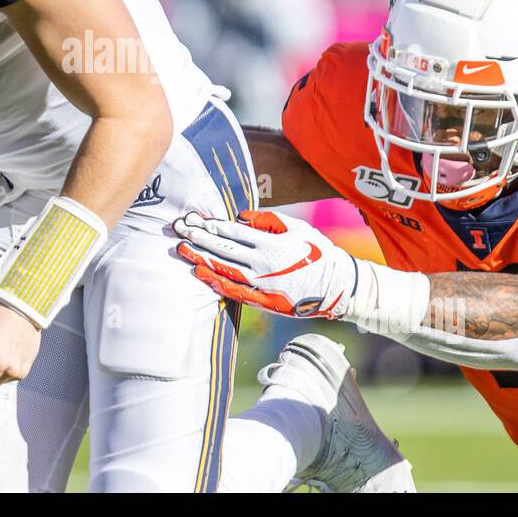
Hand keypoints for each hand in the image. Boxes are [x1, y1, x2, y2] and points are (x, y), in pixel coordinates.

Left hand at [173, 209, 358, 318]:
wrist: (339, 286)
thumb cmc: (318, 253)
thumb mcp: (298, 228)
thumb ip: (268, 220)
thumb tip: (242, 216)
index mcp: (271, 243)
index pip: (233, 233)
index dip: (211, 226)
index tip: (194, 220)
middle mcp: (263, 263)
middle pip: (223, 249)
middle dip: (198, 238)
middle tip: (178, 230)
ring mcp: (262, 283)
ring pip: (224, 269)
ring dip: (201, 259)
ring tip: (182, 249)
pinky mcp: (264, 300)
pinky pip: (235, 291)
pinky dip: (216, 282)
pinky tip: (201, 274)